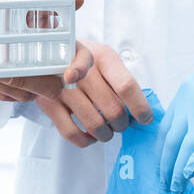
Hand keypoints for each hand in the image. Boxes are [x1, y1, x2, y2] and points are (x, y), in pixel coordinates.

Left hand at [0, 0, 89, 100]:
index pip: (83, 61)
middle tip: (9, 72)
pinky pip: (4, 93)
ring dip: (6, 82)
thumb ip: (53, 1)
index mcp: (68, 49)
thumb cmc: (23, 12)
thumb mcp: (36, 2)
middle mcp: (54, 72)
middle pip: (51, 88)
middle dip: (30, 81)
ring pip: (24, 93)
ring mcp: (34, 86)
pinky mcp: (12, 92)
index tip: (70, 75)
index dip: (80, 69)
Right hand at [31, 40, 152, 147]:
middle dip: (122, 124)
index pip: (126, 86)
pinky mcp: (48, 103)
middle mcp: (83, 71)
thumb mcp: (106, 60)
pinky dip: (85, 140)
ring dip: (105, 134)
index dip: (139, 107)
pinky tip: (89, 135)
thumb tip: (144, 114)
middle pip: (113, 110)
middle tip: (120, 123)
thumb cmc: (86, 61)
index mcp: (102, 56)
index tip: (146, 118)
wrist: (47, 53)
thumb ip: (122, 81)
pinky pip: (71, 133)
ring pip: (94, 124)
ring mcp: (63, 87)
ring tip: (106, 129)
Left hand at [157, 51, 193, 191]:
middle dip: (165, 165)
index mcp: (186, 89)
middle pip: (171, 138)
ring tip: (176, 188)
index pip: (166, 126)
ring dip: (177, 170)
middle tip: (164, 184)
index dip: (161, 150)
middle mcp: (191, 97)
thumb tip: (188, 135)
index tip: (162, 167)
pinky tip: (186, 176)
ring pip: (185, 145)